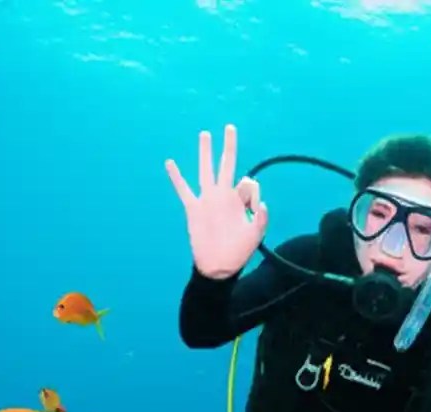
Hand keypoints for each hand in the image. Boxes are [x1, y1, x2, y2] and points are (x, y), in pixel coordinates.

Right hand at [166, 125, 268, 279]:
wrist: (219, 266)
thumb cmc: (239, 251)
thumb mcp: (255, 234)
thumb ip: (260, 217)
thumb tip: (260, 201)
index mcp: (240, 200)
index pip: (248, 183)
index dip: (252, 191)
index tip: (252, 208)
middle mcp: (223, 195)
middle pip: (226, 164)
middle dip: (229, 145)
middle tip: (230, 127)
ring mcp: (207, 200)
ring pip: (205, 170)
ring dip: (205, 152)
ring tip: (205, 134)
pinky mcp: (193, 208)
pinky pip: (183, 189)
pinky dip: (176, 177)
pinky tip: (170, 162)